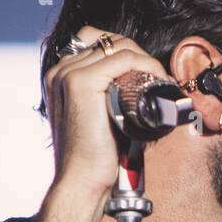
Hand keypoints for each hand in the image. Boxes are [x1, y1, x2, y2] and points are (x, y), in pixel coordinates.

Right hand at [41, 26, 170, 195]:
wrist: (81, 179)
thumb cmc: (94, 155)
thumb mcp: (97, 118)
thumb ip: (105, 100)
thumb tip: (137, 92)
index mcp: (60, 77)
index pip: (96, 44)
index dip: (127, 53)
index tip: (148, 74)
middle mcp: (60, 70)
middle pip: (109, 42)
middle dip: (138, 55)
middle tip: (159, 78)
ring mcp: (69, 74)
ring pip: (118, 47)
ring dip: (146, 60)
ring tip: (161, 81)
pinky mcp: (82, 82)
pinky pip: (123, 58)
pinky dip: (146, 64)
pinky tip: (157, 79)